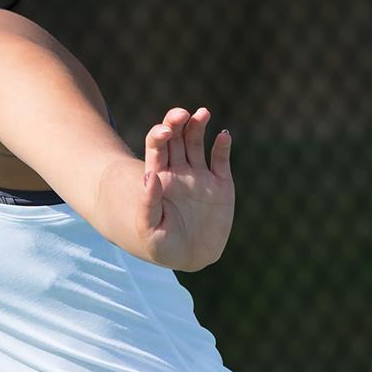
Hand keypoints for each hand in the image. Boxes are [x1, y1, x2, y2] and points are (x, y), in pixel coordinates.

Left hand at [139, 107, 234, 270]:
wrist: (189, 257)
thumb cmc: (161, 245)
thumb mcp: (149, 227)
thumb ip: (147, 202)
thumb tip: (150, 175)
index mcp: (159, 177)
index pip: (157, 147)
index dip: (160, 134)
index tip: (165, 131)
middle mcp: (179, 171)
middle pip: (176, 138)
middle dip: (177, 122)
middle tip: (182, 114)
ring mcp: (200, 176)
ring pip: (197, 142)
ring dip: (198, 125)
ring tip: (202, 113)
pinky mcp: (221, 184)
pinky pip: (221, 159)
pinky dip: (223, 145)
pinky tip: (224, 135)